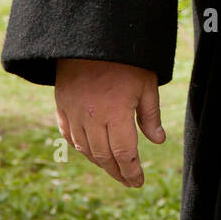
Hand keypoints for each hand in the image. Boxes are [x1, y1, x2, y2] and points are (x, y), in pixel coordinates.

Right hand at [55, 59, 164, 186]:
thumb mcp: (146, 84)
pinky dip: (79, 146)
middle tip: (128, 180)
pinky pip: (68, 134)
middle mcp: (92, 117)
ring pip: (85, 148)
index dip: (131, 171)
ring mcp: (74, 112)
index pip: (124, 153)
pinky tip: (89, 150)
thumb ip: (150, 115)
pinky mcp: (62, 105)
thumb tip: (158, 141)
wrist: (92, 37)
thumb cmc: (126, 59)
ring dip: (99, 162)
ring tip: (112, 167)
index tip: (138, 182)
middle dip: (117, 172)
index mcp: (116, 113)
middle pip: (104, 156)